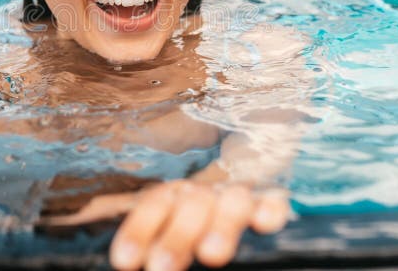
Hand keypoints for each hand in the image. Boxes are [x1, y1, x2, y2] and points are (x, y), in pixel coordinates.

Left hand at [41, 180, 289, 270]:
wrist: (251, 139)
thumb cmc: (198, 204)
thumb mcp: (171, 212)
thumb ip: (154, 233)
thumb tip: (128, 260)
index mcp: (175, 195)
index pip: (154, 205)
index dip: (138, 230)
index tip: (124, 261)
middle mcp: (205, 191)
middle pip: (190, 207)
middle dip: (176, 238)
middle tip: (161, 268)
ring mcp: (239, 191)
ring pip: (231, 202)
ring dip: (221, 226)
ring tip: (211, 255)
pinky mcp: (272, 194)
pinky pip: (273, 200)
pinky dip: (270, 209)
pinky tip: (263, 222)